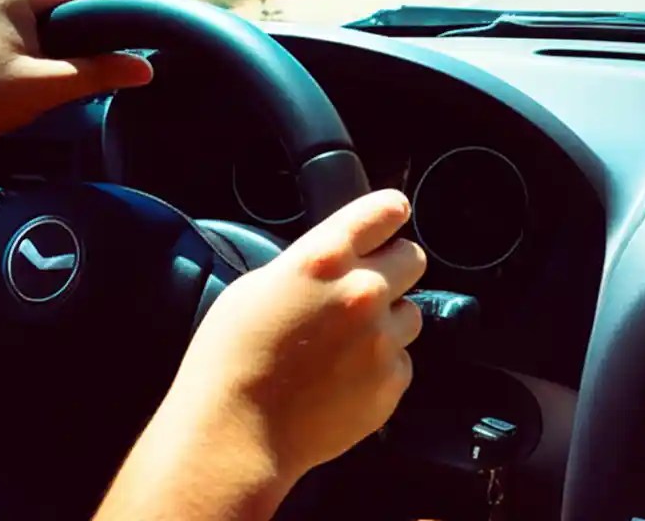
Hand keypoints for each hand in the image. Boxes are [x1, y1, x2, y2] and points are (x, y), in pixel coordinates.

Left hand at [0, 0, 152, 158]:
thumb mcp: (45, 87)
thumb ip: (98, 75)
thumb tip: (146, 69)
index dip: (104, 20)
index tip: (124, 49)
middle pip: (53, 10)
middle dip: (75, 40)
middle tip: (94, 73)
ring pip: (31, 27)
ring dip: (50, 51)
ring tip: (61, 81)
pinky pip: (10, 37)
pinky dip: (27, 55)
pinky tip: (28, 82)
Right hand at [151, 189, 424, 479]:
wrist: (235, 435)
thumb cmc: (231, 360)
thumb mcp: (256, 287)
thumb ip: (308, 266)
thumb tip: (337, 261)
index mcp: (325, 257)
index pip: (386, 210)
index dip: (389, 214)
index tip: (390, 219)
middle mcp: (364, 291)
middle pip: (413, 258)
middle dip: (394, 269)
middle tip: (365, 290)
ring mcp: (382, 337)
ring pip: (411, 313)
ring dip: (387, 322)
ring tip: (345, 345)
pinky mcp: (392, 379)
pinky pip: (401, 360)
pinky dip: (380, 366)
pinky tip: (343, 380)